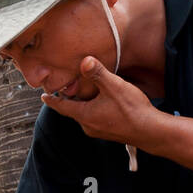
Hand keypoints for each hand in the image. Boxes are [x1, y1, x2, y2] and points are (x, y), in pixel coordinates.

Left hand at [40, 55, 158, 144]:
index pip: (62, 106)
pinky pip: (96, 119)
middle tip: (66, 88)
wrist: (150, 131)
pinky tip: (103, 103)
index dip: (52, 100)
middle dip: (69, 99)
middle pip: (73, 110)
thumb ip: (98, 73)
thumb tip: (84, 60)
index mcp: (84, 115)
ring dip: (84, 104)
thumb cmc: (131, 109)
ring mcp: (99, 131)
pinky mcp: (109, 133)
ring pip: (85, 115)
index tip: (43, 96)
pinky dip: (94, 110)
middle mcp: (88, 126)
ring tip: (85, 93)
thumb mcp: (113, 86)